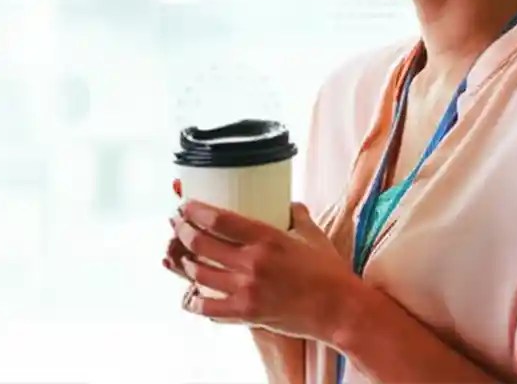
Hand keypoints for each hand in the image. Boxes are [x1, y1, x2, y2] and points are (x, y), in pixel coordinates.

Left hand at [163, 199, 363, 341]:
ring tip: (183, 255)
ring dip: (185, 262)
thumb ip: (296, 215)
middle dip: (182, 231)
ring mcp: (248, 289)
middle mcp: (253, 262)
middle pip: (201, 244)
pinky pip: (209, 308)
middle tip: (176, 224)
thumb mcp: (313, 235)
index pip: (218, 219)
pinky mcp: (247, 313)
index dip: (195, 210)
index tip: (185, 205)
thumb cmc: (329, 272)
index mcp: (267, 237)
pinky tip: (190, 295)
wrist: (340, 310)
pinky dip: (195, 301)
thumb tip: (288, 202)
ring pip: (200, 274)